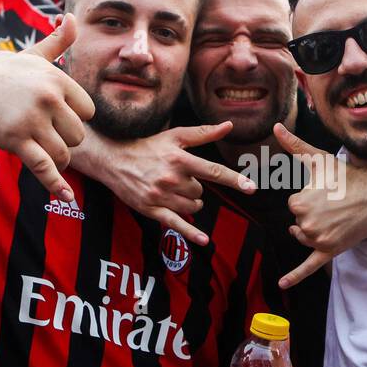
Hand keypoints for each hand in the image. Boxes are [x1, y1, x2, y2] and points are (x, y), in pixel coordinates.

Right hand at [0, 13, 94, 201]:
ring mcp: (32, 120)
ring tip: (42, 152)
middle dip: (64, 140)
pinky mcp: (17, 140)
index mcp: (58, 79)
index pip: (88, 111)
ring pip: (64, 153)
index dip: (74, 118)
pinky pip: (44, 168)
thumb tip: (71, 18)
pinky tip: (66, 198)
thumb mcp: (32, 55)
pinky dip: (56, 185)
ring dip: (57, 159)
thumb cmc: (0, 72)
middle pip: (78, 135)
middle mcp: (49, 98)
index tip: (56, 117)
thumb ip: (57, 42)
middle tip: (42, 134)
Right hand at [93, 123, 256, 245]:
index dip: (234, 180)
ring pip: (192, 206)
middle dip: (194, 187)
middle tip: (177, 177)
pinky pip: (176, 223)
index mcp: (180, 159)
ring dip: (190, 201)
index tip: (251, 187)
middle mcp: (171, 178)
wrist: (114, 161)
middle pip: (200, 191)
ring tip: (173, 190)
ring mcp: (161, 195)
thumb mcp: (174, 136)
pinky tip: (204, 240)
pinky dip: (191, 232)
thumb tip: (229, 125)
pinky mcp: (151, 209)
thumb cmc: (148, 147)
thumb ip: (203, 133)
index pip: (213, 171)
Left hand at [274, 123, 366, 288]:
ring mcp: (319, 240)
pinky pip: (308, 267)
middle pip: (298, 221)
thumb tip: (275, 126)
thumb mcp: (319, 159)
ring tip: (335, 216)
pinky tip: (282, 285)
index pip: (294, 205)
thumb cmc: (348, 175)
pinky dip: (294, 277)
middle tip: (336, 203)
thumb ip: (294, 145)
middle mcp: (306, 224)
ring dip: (314, 229)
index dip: (310, 197)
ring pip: (304, 237)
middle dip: (313, 213)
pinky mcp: (330, 252)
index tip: (328, 192)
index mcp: (299, 202)